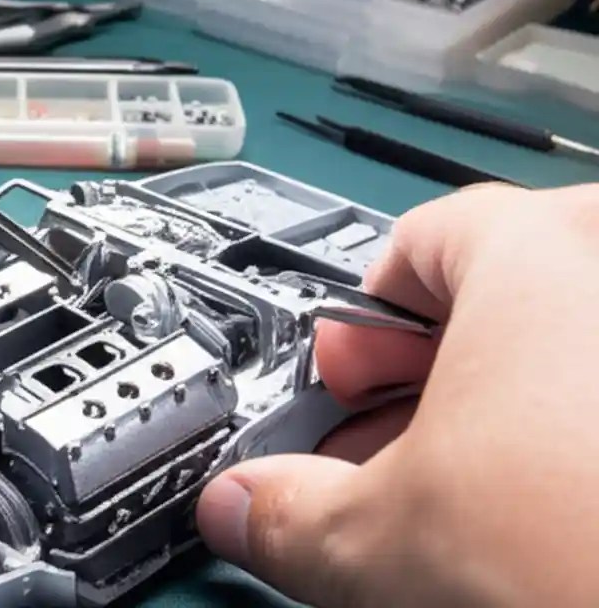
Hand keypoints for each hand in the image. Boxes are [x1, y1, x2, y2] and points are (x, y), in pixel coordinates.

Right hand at [196, 183, 598, 606]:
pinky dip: (591, 449)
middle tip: (406, 456)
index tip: (344, 389)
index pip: (415, 246)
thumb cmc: (590, 567)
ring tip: (494, 504)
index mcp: (544, 251)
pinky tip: (571, 522)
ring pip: (584, 351)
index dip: (357, 328)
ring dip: (527, 417)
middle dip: (439, 379)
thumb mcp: (382, 544)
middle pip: (509, 294)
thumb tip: (249, 508)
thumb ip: (286, 511)